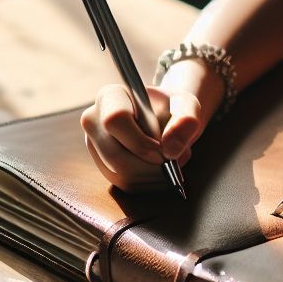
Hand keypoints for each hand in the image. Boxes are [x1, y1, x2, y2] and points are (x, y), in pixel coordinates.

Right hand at [81, 84, 202, 191]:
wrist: (168, 118)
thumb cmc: (174, 108)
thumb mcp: (188, 105)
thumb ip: (187, 120)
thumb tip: (170, 150)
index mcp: (110, 96)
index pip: (115, 120)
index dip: (141, 140)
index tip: (162, 148)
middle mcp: (94, 121)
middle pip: (115, 155)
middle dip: (150, 165)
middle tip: (172, 160)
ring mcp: (95, 145)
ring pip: (120, 174)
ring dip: (152, 176)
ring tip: (169, 162)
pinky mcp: (103, 166)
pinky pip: (124, 184)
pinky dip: (149, 183)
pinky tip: (161, 171)